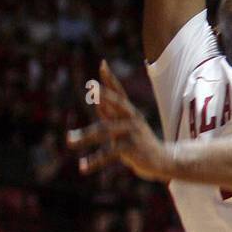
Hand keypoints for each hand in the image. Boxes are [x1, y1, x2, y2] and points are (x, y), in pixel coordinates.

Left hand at [67, 61, 171, 180]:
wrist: (163, 161)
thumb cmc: (141, 143)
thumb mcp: (125, 127)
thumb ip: (111, 116)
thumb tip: (97, 103)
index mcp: (129, 112)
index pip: (119, 92)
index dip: (111, 78)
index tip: (102, 64)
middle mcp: (132, 119)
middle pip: (117, 103)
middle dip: (104, 95)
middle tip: (91, 87)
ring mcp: (132, 133)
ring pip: (106, 131)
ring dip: (85, 136)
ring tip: (69, 141)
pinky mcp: (132, 149)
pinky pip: (110, 153)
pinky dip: (95, 161)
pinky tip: (83, 167)